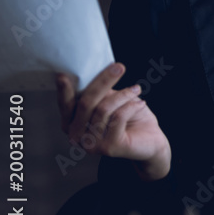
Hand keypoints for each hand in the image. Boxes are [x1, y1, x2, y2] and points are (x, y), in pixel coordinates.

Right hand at [56, 62, 170, 180]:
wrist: (151, 140)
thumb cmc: (129, 118)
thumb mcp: (111, 101)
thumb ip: (99, 94)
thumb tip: (95, 75)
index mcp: (72, 123)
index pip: (66, 105)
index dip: (64, 91)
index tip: (63, 76)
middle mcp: (77, 135)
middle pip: (86, 103)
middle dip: (103, 82)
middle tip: (118, 67)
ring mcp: (92, 144)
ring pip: (104, 109)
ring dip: (124, 95)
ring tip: (136, 89)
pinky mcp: (109, 147)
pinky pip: (118, 117)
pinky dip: (132, 106)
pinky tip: (140, 103)